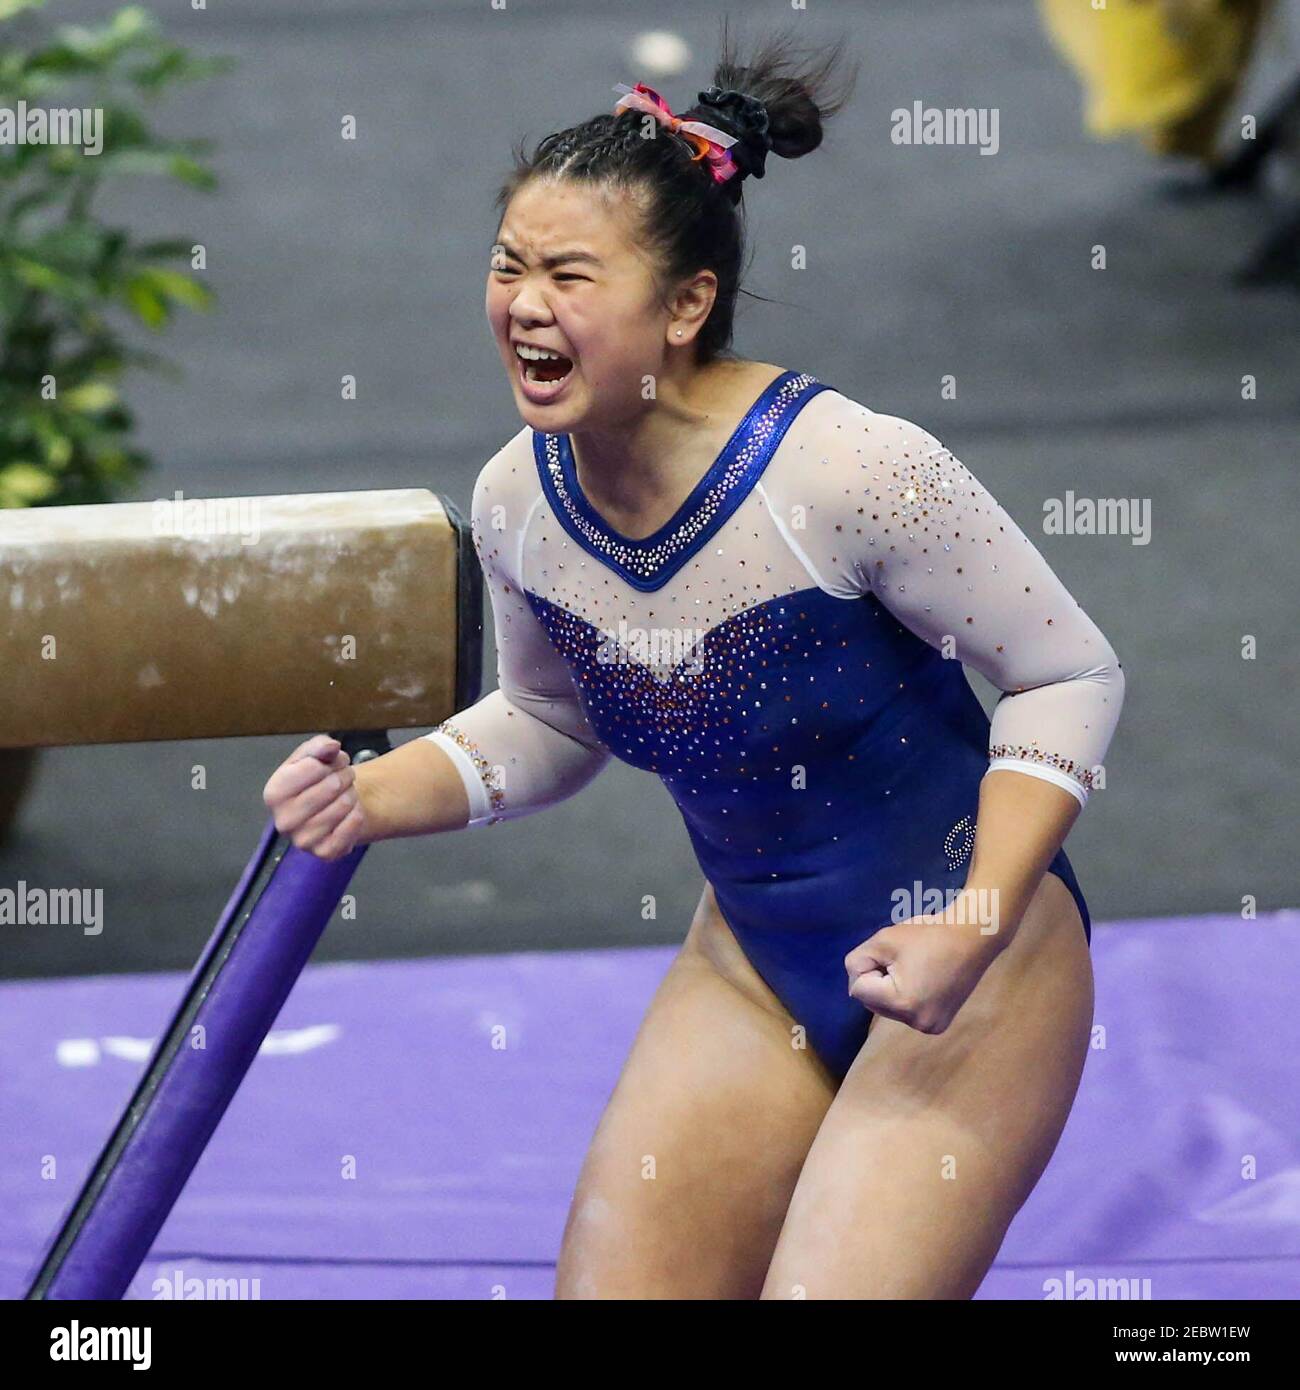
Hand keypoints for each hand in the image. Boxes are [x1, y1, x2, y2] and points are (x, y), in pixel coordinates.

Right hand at [262, 734, 366, 861]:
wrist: (331, 808)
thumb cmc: (317, 779)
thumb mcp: (312, 756)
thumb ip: (319, 746)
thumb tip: (331, 747)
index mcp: (274, 793)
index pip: (314, 766)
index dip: (333, 759)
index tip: (334, 762)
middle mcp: (284, 821)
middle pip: (331, 785)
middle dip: (345, 776)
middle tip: (344, 778)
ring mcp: (303, 841)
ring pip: (344, 804)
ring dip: (352, 794)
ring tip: (345, 793)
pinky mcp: (325, 853)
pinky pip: (353, 824)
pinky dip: (358, 813)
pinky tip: (350, 812)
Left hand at [844, 892, 1003, 1034]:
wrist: (973, 936)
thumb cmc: (928, 934)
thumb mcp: (882, 940)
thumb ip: (857, 961)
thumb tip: (855, 982)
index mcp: (902, 1004)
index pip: (857, 989)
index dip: (868, 966)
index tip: (891, 954)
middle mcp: (916, 1023)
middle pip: (871, 1002)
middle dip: (877, 980)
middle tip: (902, 960)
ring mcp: (930, 1027)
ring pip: (886, 1008)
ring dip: (890, 988)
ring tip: (914, 968)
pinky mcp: (937, 1025)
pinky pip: (904, 1012)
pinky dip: (905, 996)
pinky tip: (923, 979)